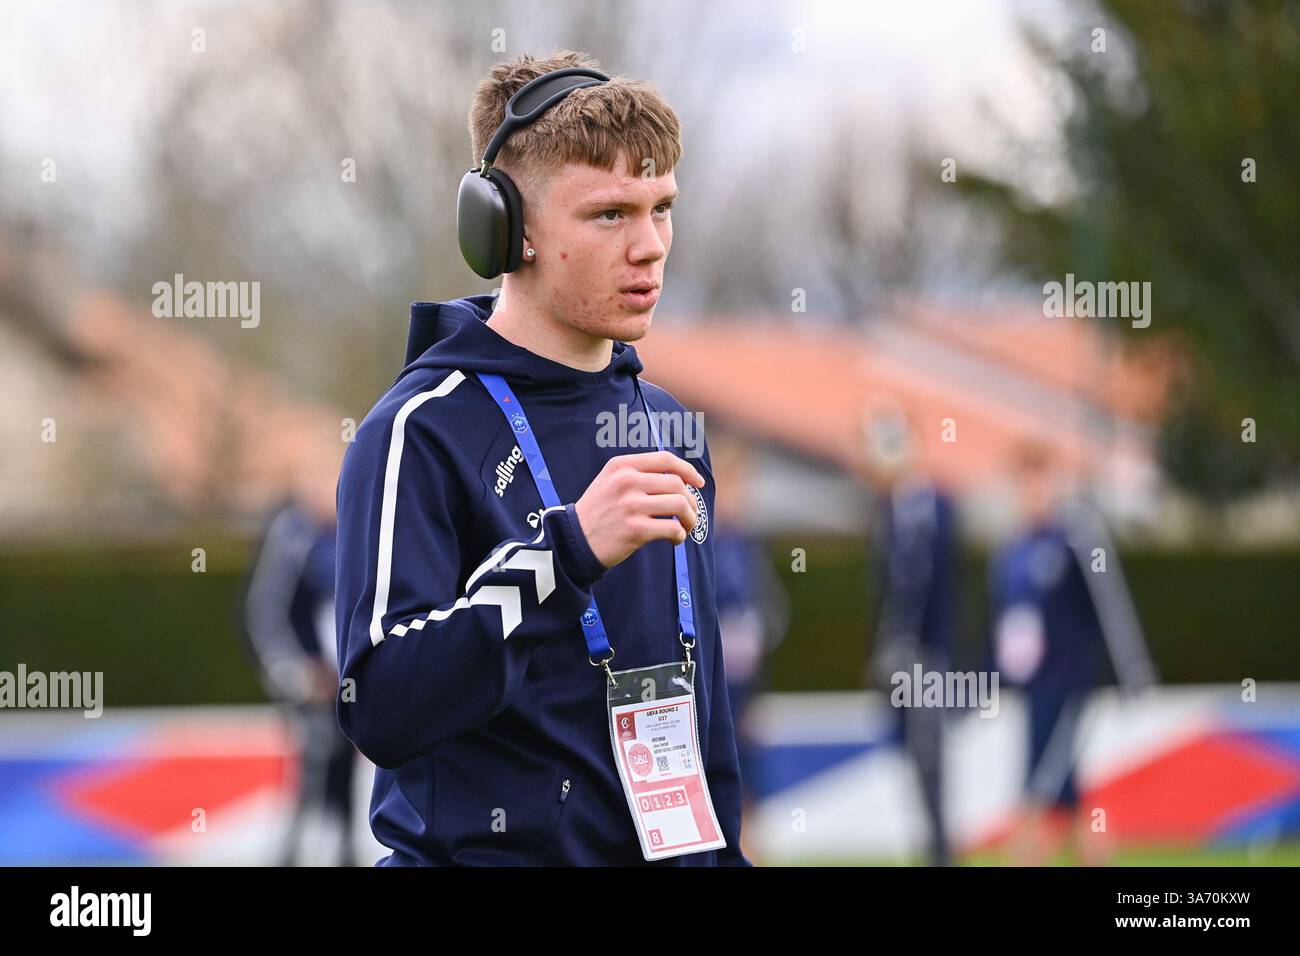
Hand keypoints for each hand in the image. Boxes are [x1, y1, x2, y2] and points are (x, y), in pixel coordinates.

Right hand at [574, 451, 704, 568]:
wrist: (574, 541)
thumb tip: (680, 476)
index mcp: (621, 466)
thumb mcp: (610, 481)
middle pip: (677, 484)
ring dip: (690, 518)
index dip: (687, 470)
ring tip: (685, 528)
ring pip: (680, 505)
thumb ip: (639, 473)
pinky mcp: (635, 530)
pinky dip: (679, 535)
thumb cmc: (599, 512)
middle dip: (691, 500)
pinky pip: (672, 528)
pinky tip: (674, 540)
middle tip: (690, 514)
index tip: (698, 483)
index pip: (665, 459)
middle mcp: (626, 482)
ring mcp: (631, 505)